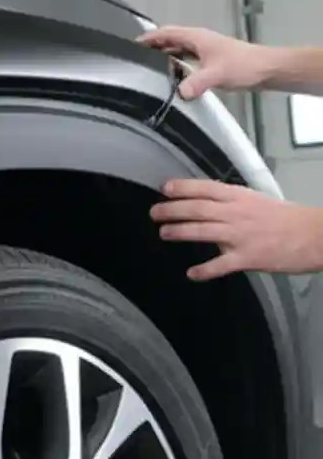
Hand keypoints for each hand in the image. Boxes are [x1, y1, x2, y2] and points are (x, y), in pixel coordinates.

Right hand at [137, 25, 271, 98]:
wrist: (267, 70)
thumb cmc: (246, 65)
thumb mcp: (217, 74)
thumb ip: (196, 83)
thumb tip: (180, 92)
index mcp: (197, 37)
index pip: (166, 33)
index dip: (149, 37)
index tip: (134, 43)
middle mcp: (199, 41)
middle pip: (170, 39)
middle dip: (154, 46)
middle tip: (138, 56)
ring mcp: (205, 50)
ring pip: (178, 49)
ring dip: (165, 55)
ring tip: (151, 65)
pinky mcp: (210, 61)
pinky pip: (187, 58)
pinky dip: (177, 63)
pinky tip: (174, 74)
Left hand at [151, 178, 322, 279]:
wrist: (315, 235)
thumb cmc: (286, 217)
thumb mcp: (256, 200)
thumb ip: (232, 202)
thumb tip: (207, 204)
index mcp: (239, 197)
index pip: (204, 188)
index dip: (182, 188)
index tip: (164, 188)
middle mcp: (235, 213)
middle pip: (196, 208)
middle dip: (171, 210)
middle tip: (154, 213)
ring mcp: (240, 236)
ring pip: (202, 231)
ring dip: (179, 232)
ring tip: (163, 233)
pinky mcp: (248, 257)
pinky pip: (220, 265)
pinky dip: (204, 270)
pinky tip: (191, 273)